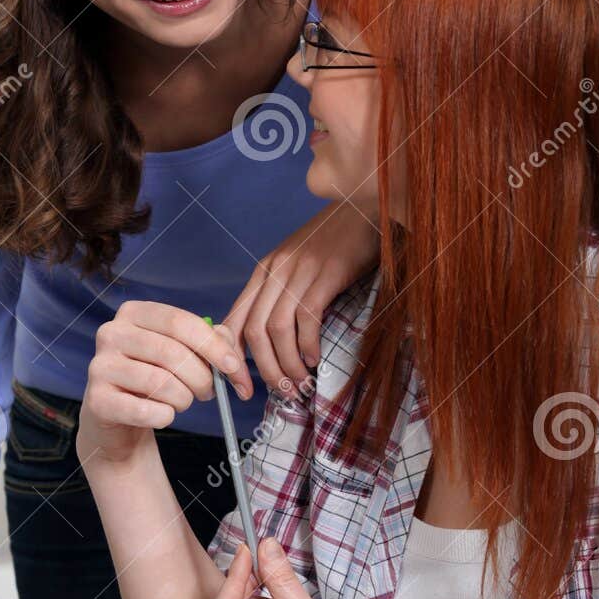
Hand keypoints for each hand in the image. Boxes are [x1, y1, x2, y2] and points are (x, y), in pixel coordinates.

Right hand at [77, 300, 253, 467]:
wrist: (117, 415)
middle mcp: (111, 333)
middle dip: (202, 378)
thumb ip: (209, 342)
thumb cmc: (154, 376)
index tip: (234, 368)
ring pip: (160, 383)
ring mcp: (100, 366)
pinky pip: (145, 410)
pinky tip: (163, 415)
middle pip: (172, 353)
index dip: (213, 346)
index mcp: (133, 313)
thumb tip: (228, 345)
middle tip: (208, 393)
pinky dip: (164, 416)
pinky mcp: (97, 399)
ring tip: (182, 402)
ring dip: (183, 399)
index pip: (180, 322)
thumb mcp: (182, 352)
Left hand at [224, 202, 378, 393]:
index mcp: (264, 271)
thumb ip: (283, 294)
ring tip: (301, 383)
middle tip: (281, 392)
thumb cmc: (336, 242)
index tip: (241, 388)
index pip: (234, 320)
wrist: (365, 206)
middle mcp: (275, 271)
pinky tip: (315, 358)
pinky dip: (307, 345)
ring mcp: (299, 271)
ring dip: (287, 364)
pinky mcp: (325, 273)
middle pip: (253, 331)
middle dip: (263, 370)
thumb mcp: (299, 265)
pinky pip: (306, 317)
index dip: (232, 359)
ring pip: (276, 329)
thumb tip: (275, 342)